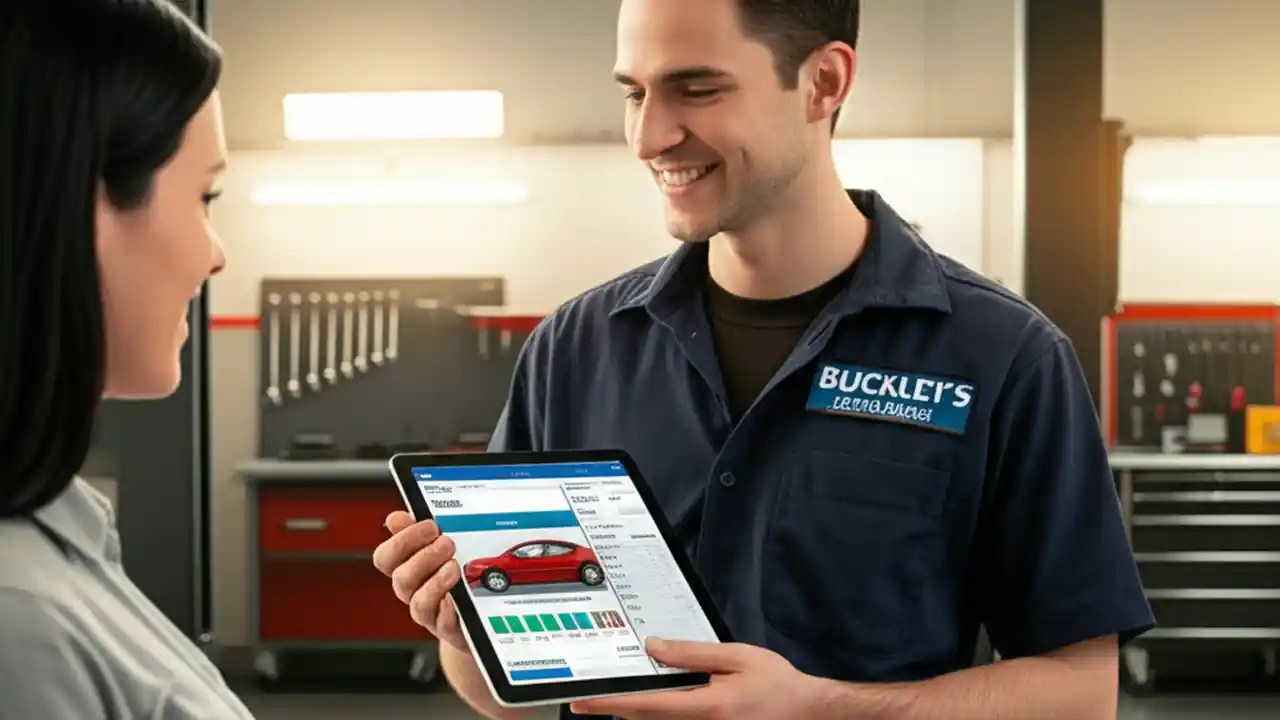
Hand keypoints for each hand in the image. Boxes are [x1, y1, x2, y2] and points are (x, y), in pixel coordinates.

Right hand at [372, 511, 465, 651]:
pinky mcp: (450, 629)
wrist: (482, 614)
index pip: (385, 558)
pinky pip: (443, 624)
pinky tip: (457, 598)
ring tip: (455, 566)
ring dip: (436, 582)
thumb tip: (395, 518)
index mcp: (407, 569)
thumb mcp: (440, 548)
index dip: (402, 540)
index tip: (429, 525)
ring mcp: (430, 614)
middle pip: (401, 579)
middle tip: (447, 543)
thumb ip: (418, 532)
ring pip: (419, 604)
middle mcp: (413, 593)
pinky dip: (448, 611)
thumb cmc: (458, 575)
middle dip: (424, 557)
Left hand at [570, 638, 824, 719]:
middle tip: (591, 700)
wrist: (808, 713)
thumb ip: (693, 653)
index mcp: (709, 707)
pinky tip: (658, 705)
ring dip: (641, 714)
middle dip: (619, 710)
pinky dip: (662, 717)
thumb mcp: (737, 657)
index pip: (647, 706)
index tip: (583, 703)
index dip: (611, 705)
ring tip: (622, 700)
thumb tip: (655, 646)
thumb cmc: (777, 684)